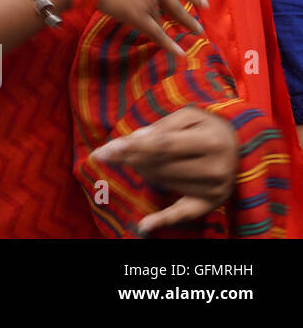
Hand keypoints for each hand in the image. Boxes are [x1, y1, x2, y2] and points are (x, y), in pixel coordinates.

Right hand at [87, 0, 205, 54]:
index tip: (204, 3)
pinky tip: (179, 53)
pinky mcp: (139, 16)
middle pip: (177, 5)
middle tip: (199, 28)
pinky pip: (157, 33)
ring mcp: (149, 2)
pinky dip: (169, 44)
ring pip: (163, 19)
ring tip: (185, 40)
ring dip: (172, 28)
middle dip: (188, 18)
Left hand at [91, 106, 237, 234]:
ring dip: (143, 170)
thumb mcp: (187, 116)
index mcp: (211, 142)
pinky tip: (143, 226)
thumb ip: (161, 127)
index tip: (103, 151)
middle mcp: (216, 169)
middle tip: (114, 150)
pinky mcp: (211, 203)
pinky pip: (183, 214)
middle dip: (131, 157)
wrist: (239, 145)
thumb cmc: (205, 126)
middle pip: (158, 166)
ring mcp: (215, 189)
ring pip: (161, 182)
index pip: (162, 147)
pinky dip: (162, 220)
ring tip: (142, 158)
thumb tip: (135, 140)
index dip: (130, 148)